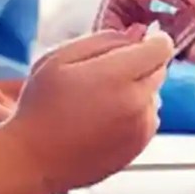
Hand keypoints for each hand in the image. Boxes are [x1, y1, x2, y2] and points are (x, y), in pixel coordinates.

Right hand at [6, 27, 172, 193]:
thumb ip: (103, 40)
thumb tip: (138, 33)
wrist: (32, 160)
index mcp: (117, 76)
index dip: (152, 40)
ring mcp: (141, 126)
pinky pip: (149, 116)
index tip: (138, 41)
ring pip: (154, 93)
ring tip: (99, 101)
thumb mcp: (59, 59)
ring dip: (137, 90)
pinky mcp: (140, 144)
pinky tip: (104, 119)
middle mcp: (137, 102)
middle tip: (104, 75)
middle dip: (140, 64)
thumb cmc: (40, 107)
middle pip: (159, 68)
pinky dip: (135, 113)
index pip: (161, 47)